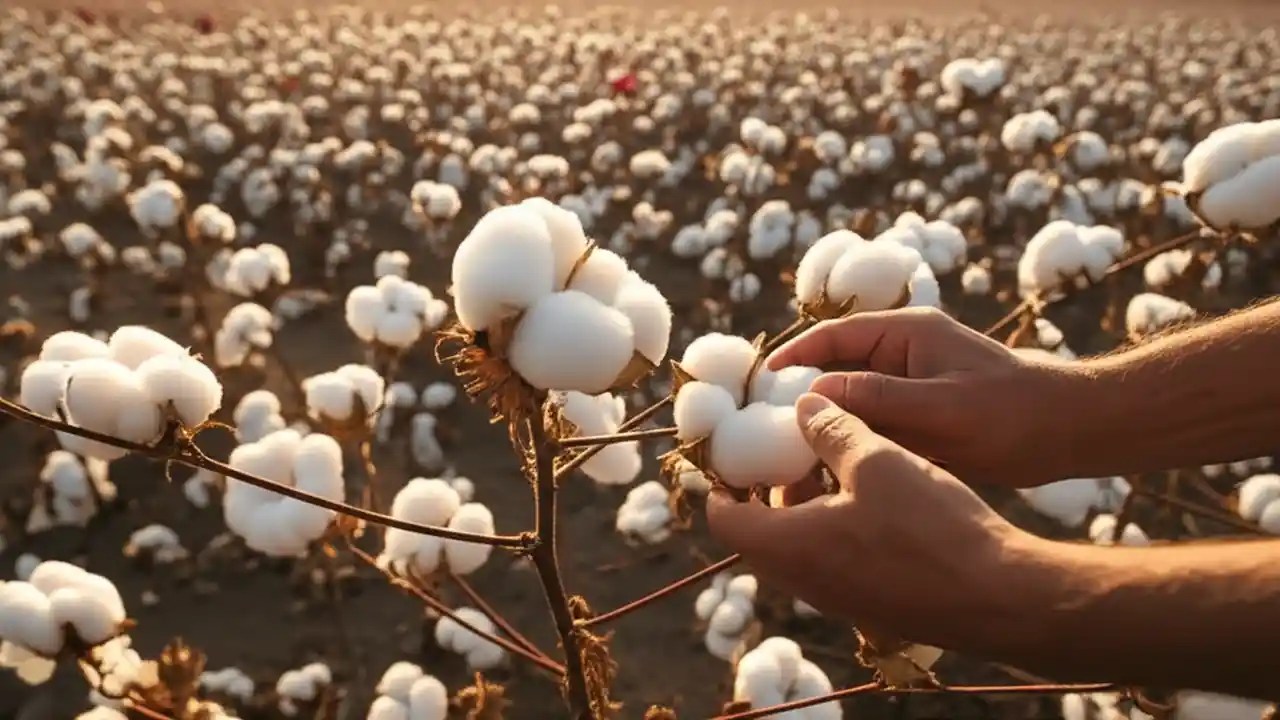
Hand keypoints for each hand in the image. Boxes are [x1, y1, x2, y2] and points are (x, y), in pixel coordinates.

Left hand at [707, 394, 1047, 654]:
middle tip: (787, 442)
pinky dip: (836, 521)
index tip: (735, 448)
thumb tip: (804, 406)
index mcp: (786, 547)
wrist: (999, 596)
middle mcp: (801, 580)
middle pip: (760, 528)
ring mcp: (836, 596)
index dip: (720, 481)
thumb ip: (832, 431)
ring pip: (800, 541)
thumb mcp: (877, 460)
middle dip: (769, 483)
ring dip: (808, 500)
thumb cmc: (930, 526)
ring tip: (837, 454)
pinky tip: (875, 488)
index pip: (722, 518)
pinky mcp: (870, 601)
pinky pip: (833, 557)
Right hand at [767, 307, 1077, 487]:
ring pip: (851, 399)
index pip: (832, 336)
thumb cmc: (1011, 414)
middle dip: (801, 393)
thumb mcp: (939, 408)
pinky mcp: (919, 414)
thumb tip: (813, 395)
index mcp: (906, 333)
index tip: (759, 383)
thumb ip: (875, 397)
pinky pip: (872, 422)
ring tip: (786, 450)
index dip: (792, 357)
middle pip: (835, 367)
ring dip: (825, 420)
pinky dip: (849, 438)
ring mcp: (911, 384)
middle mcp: (903, 353)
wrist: (1068, 433)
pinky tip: (828, 467)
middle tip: (762, 425)